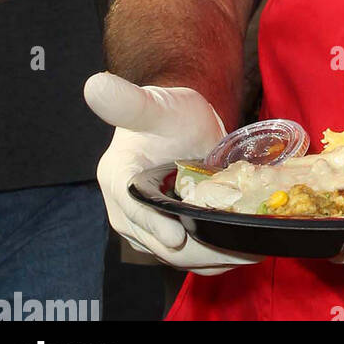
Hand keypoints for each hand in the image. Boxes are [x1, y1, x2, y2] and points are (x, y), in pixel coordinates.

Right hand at [84, 71, 262, 275]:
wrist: (181, 127)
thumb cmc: (165, 112)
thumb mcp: (152, 105)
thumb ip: (126, 101)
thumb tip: (94, 84)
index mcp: (118, 180)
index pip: (134, 210)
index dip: (155, 225)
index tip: (178, 237)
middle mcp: (127, 212)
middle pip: (160, 242)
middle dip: (197, 250)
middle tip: (237, 250)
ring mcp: (148, 228)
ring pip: (178, 256)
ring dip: (212, 258)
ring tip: (248, 251)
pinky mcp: (169, 235)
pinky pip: (190, 254)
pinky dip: (215, 255)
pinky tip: (243, 248)